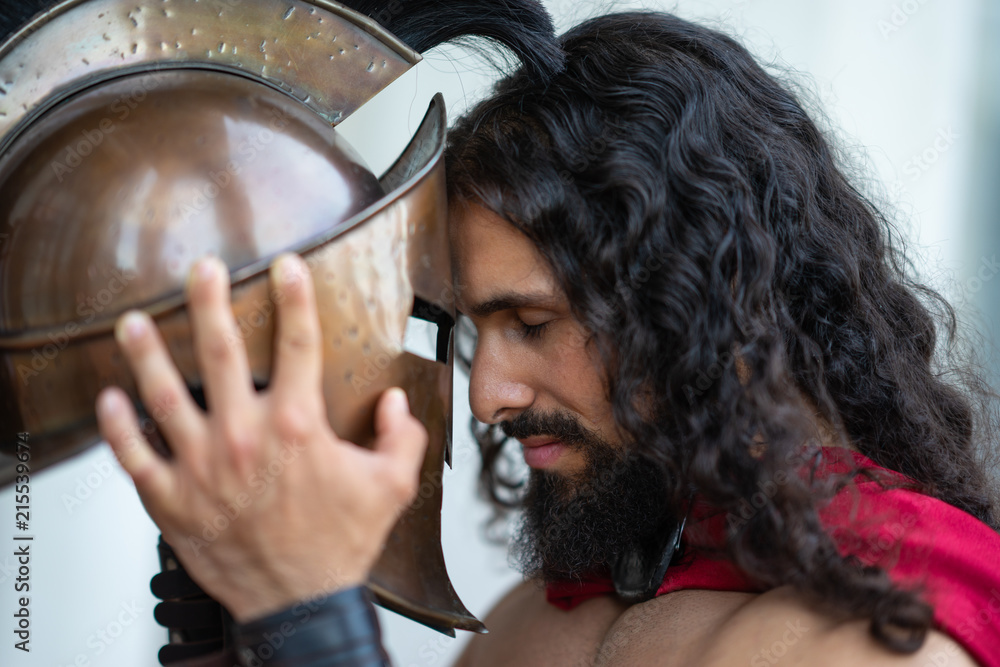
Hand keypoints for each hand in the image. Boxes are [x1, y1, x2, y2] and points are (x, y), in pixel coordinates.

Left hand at [95, 254, 427, 621]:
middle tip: (203, 270)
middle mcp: (245, 436)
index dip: (295, 297)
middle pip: (221, 352)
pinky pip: (136, 454)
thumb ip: (401, 437)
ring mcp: (202, 466)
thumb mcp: (391, 487)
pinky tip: (111, 400)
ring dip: (148, 354)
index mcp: (298, 426)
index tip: (288, 266)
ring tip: (135, 321)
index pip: (299, 344)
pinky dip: (119, 426)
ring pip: (165, 396)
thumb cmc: (339, 545)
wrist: (298, 603)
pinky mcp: (172, 499)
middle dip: (209, 302)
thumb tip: (395, 402)